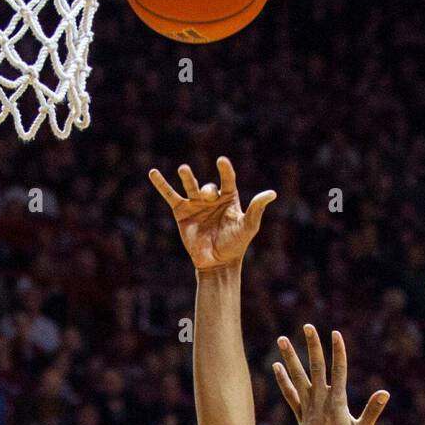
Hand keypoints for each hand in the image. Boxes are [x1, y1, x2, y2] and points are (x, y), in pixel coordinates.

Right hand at [148, 155, 275, 270]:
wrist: (217, 262)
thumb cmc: (236, 244)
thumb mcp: (248, 226)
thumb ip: (257, 209)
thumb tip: (272, 193)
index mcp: (229, 198)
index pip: (228, 180)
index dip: (225, 170)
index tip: (221, 161)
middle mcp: (212, 199)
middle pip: (208, 187)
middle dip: (206, 189)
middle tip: (206, 196)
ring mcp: (196, 204)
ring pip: (190, 186)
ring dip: (187, 177)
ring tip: (183, 169)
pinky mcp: (181, 212)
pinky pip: (170, 195)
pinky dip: (161, 184)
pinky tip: (152, 173)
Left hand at [274, 325, 388, 424]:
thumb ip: (372, 411)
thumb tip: (385, 393)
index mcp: (337, 402)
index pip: (339, 371)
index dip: (338, 351)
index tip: (335, 333)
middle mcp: (320, 401)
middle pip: (316, 367)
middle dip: (312, 346)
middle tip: (307, 326)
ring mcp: (308, 408)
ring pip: (298, 377)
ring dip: (290, 357)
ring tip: (281, 338)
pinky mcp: (300, 416)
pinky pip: (290, 394)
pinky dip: (283, 380)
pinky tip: (276, 367)